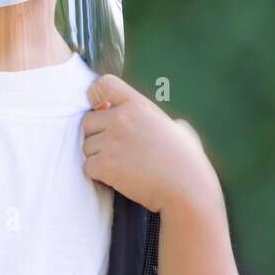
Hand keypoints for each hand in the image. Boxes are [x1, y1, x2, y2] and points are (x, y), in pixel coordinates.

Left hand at [81, 75, 221, 215]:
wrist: (187, 189)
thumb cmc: (187, 161)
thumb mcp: (178, 128)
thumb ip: (158, 121)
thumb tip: (162, 124)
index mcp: (138, 105)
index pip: (104, 85)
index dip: (96, 96)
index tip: (101, 109)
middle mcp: (121, 119)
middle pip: (88, 121)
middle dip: (97, 136)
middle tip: (116, 150)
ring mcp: (112, 142)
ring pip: (86, 146)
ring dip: (98, 157)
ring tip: (123, 165)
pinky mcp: (106, 165)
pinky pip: (88, 166)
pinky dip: (99, 174)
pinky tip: (119, 177)